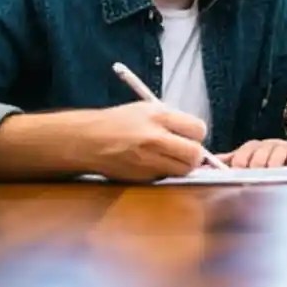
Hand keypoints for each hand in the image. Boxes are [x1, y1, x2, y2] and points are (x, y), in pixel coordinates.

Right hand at [80, 101, 209, 181]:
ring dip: (182, 165)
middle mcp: (155, 138)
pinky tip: (152, 162)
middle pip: (195, 154)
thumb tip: (196, 134)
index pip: (198, 129)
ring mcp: (149, 160)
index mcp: (159, 116)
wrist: (88, 140)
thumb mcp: (146, 109)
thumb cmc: (118, 122)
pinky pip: (166, 176)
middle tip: (186, 150)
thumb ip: (173, 120)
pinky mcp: (142, 177)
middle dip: (195, 154)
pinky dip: (165, 172)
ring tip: (169, 156)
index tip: (192, 135)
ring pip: (184, 170)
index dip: (197, 134)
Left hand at [217, 139, 286, 168]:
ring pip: (277, 153)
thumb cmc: (263, 165)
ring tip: (272, 173)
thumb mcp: (244, 162)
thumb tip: (204, 164)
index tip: (238, 171)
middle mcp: (267, 145)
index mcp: (252, 147)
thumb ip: (226, 163)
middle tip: (256, 175)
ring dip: (273, 164)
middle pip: (260, 154)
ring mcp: (283, 147)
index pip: (244, 153)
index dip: (240, 163)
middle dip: (257, 166)